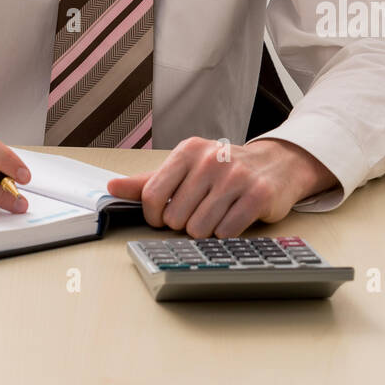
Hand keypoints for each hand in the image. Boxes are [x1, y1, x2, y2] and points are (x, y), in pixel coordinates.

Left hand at [104, 137, 337, 238]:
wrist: (274, 164)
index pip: (152, 195)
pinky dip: (227, 233)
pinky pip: (227, 232)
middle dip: (184, 223)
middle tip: (199, 211)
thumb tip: (111, 187)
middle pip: (176, 218)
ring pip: (200, 229)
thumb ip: (147, 181)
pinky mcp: (257, 195)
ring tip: (217, 214)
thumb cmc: (222, 170)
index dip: (154, 217)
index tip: (163, 218)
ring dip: (206, 230)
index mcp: (187, 151)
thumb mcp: (184, 168)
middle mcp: (210, 160)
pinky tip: (233, 218)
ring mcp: (235, 177)